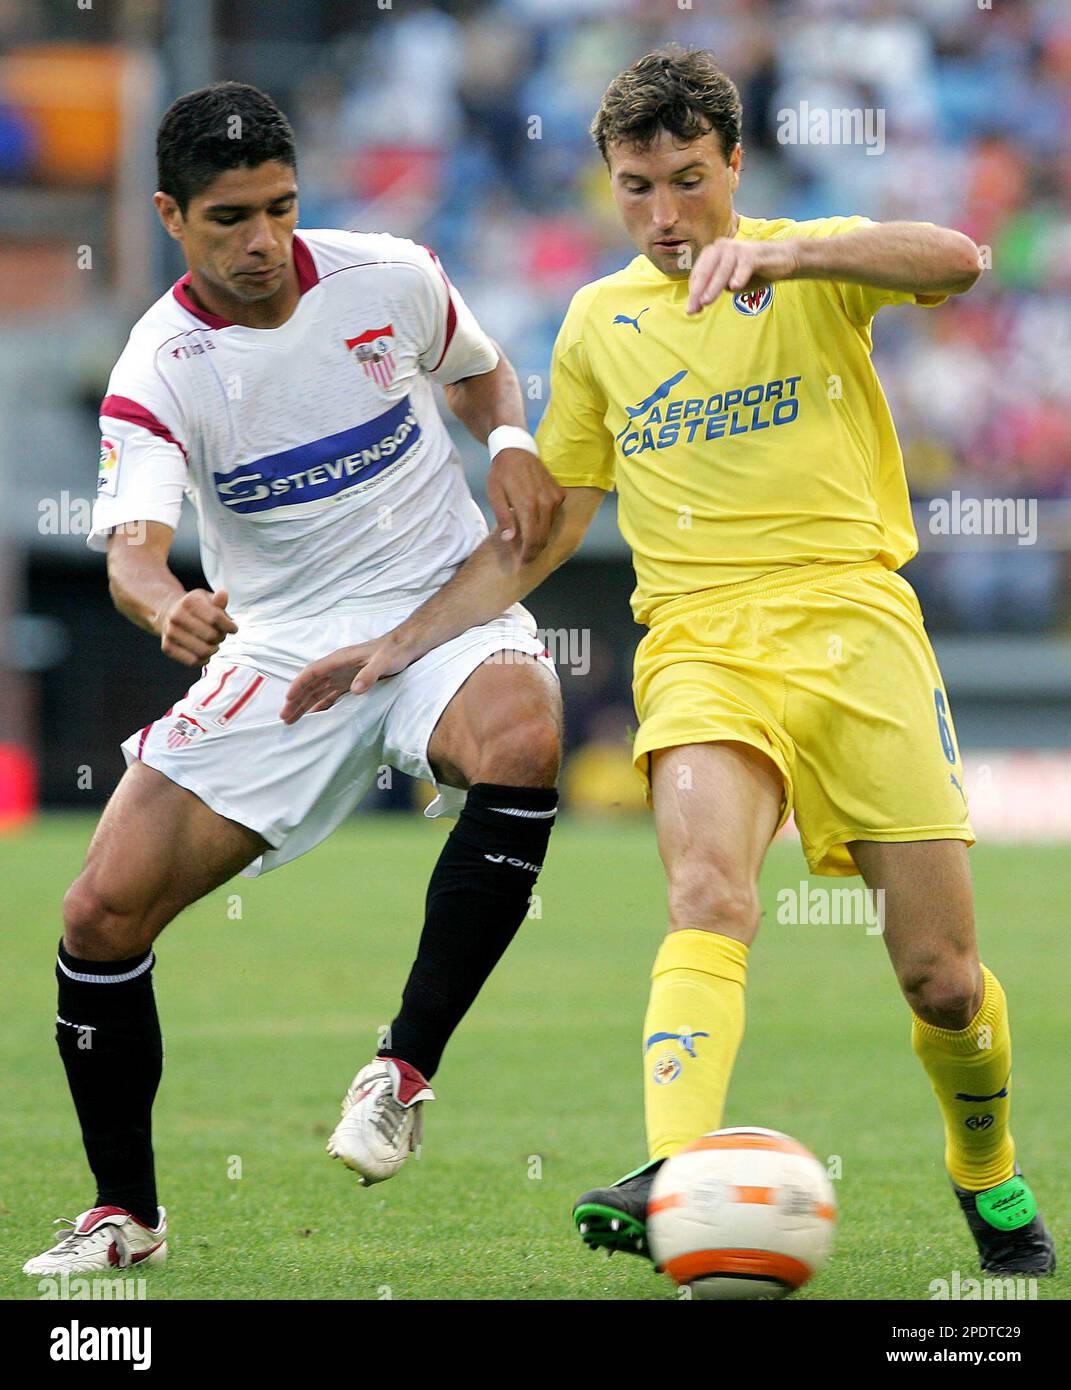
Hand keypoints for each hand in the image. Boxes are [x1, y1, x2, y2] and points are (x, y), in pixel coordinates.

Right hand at [156, 588, 237, 665]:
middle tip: (221, 635)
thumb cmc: (195, 607)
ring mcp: (170, 633)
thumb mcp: (206, 598)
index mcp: (189, 602)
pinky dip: (204, 660)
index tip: (233, 629)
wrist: (168, 613)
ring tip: (214, 644)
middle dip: (221, 637)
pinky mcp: (167, 647)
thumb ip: (218, 600)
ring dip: (214, 649)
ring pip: (203, 651)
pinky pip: (192, 661)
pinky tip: (206, 654)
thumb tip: (223, 594)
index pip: (215, 618)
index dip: (229, 626)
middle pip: (211, 636)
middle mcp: (177, 617)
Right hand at [279, 634, 413, 724]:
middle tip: (284, 717)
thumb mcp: (383, 662)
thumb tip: (355, 690)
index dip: (299, 685)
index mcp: (340, 660)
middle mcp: (337, 668)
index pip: (313, 672)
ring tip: (292, 719)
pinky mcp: (350, 682)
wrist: (405, 647)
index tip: (289, 699)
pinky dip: (320, 705)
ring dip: (304, 704)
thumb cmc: (393, 652)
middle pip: (311, 684)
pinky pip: (330, 696)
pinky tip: (314, 716)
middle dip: (296, 700)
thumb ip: (369, 675)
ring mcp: (343, 676)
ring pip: (317, 691)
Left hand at [487, 447, 564, 563]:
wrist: (517, 450)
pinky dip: (545, 525)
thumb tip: (509, 539)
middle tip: (525, 560)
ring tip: (528, 545)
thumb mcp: (495, 495)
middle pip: (543, 537)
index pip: (532, 538)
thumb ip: (503, 518)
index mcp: (528, 504)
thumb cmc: (502, 473)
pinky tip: (535, 526)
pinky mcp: (559, 494)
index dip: (528, 554)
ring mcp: (554, 498)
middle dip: (534, 551)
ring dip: (540, 539)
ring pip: (550, 528)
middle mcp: (545, 502)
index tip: (522, 564)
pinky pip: (554, 517)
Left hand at [686, 238, 799, 313]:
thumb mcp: (730, 282)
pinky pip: (744, 265)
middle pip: (706, 270)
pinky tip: (734, 287)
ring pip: (722, 270)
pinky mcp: (754, 254)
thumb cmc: (751, 271)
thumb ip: (715, 289)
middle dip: (698, 291)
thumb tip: (697, 305)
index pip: (699, 274)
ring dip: (713, 286)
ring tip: (706, 301)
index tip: (691, 309)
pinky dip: (739, 276)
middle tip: (693, 308)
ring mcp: (738, 249)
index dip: (693, 292)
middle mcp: (722, 247)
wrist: (781, 259)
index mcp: (713, 253)